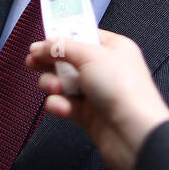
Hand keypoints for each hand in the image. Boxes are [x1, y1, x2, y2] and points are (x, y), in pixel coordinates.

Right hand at [25, 31, 168, 169]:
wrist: (134, 135)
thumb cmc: (126, 91)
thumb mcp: (90, 56)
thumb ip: (63, 47)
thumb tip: (43, 44)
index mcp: (113, 48)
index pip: (82, 34)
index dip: (62, 36)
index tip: (42, 40)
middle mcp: (105, 69)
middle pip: (68, 59)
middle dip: (50, 62)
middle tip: (33, 61)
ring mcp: (96, 92)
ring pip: (62, 83)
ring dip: (52, 84)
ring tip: (55, 88)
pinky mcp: (89, 115)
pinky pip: (64, 104)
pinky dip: (59, 105)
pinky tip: (62, 107)